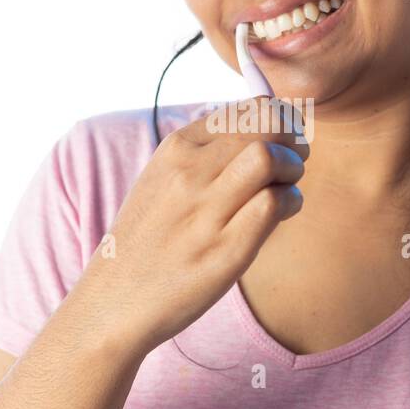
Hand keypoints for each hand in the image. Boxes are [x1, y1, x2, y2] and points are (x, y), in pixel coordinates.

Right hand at [87, 95, 309, 350]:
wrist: (115, 299)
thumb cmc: (149, 240)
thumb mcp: (164, 180)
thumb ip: (206, 152)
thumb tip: (262, 124)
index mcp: (175, 148)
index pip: (247, 108)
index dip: (278, 119)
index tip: (282, 140)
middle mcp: (188, 172)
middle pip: (265, 125)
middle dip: (292, 140)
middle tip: (293, 162)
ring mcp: (205, 211)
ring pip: (269, 157)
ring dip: (292, 168)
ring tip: (286, 187)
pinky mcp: (225, 250)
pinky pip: (273, 204)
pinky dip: (291, 201)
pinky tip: (283, 212)